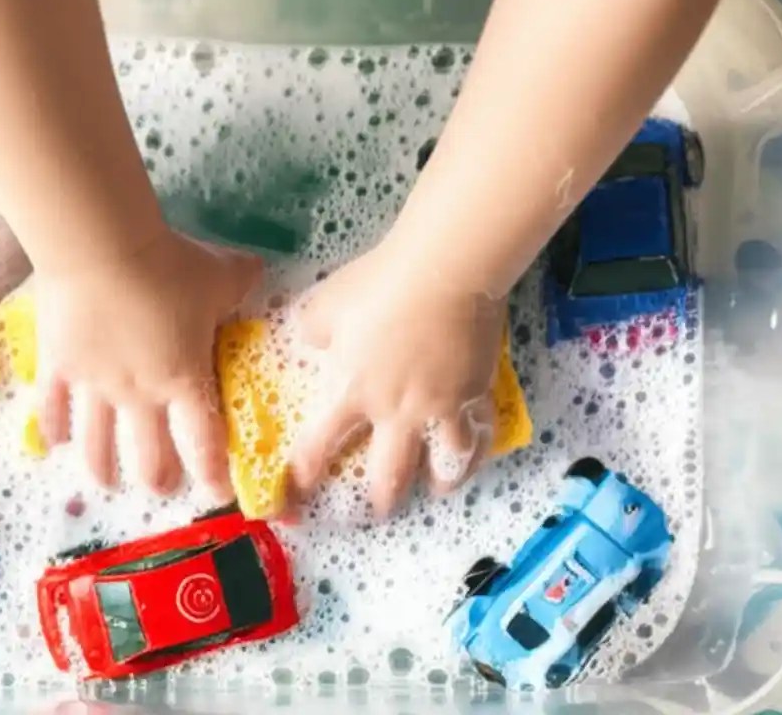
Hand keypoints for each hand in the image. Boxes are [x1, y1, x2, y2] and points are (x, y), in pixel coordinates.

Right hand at [34, 229, 261, 501]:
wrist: (101, 248)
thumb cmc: (168, 266)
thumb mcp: (222, 274)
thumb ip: (241, 282)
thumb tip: (259, 273)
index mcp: (184, 380)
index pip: (204, 441)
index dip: (213, 473)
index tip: (218, 493)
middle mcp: (139, 395)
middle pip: (149, 455)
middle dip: (158, 478)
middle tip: (161, 487)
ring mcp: (94, 386)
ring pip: (97, 444)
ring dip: (103, 468)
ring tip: (107, 484)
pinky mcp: (58, 367)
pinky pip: (53, 408)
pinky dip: (54, 429)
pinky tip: (55, 444)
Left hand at [289, 236, 506, 517]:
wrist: (445, 271)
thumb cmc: (379, 284)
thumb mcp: (326, 305)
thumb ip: (315, 331)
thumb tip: (312, 341)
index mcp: (354, 391)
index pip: (322, 442)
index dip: (308, 470)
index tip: (300, 490)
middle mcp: (396, 411)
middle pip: (389, 472)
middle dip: (382, 498)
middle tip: (379, 510)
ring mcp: (441, 406)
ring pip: (444, 464)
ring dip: (440, 482)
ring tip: (439, 489)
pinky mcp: (477, 392)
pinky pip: (481, 433)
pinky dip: (479, 451)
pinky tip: (476, 455)